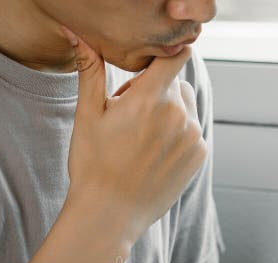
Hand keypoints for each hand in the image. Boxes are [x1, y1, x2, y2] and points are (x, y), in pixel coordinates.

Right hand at [60, 27, 205, 247]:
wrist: (110, 215)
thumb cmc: (93, 165)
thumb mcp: (88, 115)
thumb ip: (90, 69)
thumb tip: (77, 33)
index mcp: (152, 97)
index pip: (175, 55)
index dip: (164, 55)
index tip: (150, 64)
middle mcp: (180, 114)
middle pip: (176, 82)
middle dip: (156, 89)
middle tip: (129, 114)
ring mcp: (194, 137)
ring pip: (186, 107)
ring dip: (169, 112)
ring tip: (140, 137)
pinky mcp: (199, 156)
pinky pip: (193, 131)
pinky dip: (178, 134)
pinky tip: (152, 154)